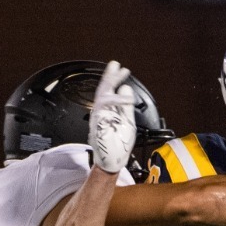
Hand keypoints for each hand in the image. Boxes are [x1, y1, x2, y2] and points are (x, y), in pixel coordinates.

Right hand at [88, 60, 136, 174]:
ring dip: (111, 82)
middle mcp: (101, 112)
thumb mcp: (128, 121)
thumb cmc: (119, 145)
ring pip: (102, 95)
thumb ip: (126, 106)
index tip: (123, 70)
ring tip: (121, 72)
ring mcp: (98, 117)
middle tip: (115, 64)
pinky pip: (106, 108)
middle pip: (104, 89)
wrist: (112, 161)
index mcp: (108, 112)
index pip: (110, 91)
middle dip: (110, 76)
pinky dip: (117, 101)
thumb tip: (126, 88)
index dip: (115, 79)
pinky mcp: (98, 123)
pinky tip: (127, 97)